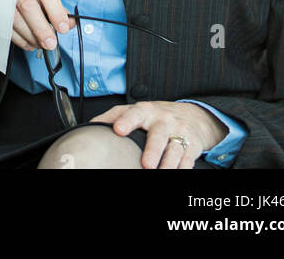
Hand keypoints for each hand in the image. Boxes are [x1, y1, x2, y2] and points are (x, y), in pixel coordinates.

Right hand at [11, 0, 73, 50]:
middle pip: (28, 6)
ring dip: (31, 36)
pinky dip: (20, 39)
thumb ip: (56, 3)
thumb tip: (68, 23)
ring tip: (42, 44)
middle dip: (41, 28)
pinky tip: (30, 42)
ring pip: (16, 19)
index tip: (63, 26)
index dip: (56, 11)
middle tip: (51, 43)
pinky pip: (7, 28)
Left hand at [90, 100, 227, 168]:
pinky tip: (175, 173)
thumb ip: (114, 116)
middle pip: (159, 134)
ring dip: (168, 164)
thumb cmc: (157, 116)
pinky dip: (182, 169)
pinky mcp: (192, 147)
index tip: (118, 129)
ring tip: (161, 173)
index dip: (126, 121)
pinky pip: (187, 161)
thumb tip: (91, 126)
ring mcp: (179, 134)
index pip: (134, 114)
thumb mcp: (136, 111)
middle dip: (153, 150)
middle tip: (146, 164)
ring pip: (175, 150)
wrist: (192, 116)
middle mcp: (164, 121)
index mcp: (146, 111)